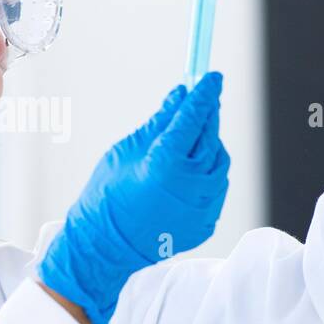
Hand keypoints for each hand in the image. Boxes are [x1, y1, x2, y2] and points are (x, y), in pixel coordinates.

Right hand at [38, 73, 229, 323]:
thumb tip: (179, 95)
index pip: (194, 116)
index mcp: (167, 162)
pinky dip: (206, 175)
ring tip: (189, 143)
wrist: (105, 246)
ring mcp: (202, 206)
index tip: (212, 77)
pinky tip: (186, 174)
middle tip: (202, 102)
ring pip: (218, 162)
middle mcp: (191, 184)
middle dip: (207, 116)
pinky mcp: (206, 222)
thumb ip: (159, 123)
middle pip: (210, 136)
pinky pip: (215, 188)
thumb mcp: (127, 150)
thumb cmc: (107, 195)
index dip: (204, 93)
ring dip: (209, 146)